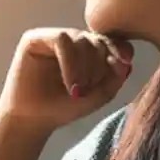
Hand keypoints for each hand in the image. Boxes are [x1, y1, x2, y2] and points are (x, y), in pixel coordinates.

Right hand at [0, 28, 134, 131]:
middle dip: (99, 65)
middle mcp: (71, 40)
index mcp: (87, 49)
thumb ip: (115, 77)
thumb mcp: (98, 96)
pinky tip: (70, 83)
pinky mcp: (35, 39)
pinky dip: (70, 62)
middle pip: (97, 39)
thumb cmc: (63, 108)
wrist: (32, 121)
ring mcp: (53, 37)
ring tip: (79, 90)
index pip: (109, 39)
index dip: (119, 49)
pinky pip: (61, 40)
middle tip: (90, 89)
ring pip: (80, 38)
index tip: (124, 63)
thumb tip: (126, 59)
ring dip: (85, 66)